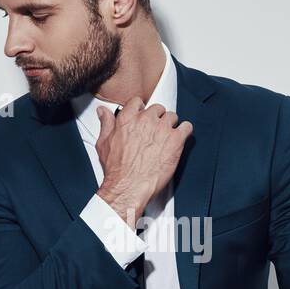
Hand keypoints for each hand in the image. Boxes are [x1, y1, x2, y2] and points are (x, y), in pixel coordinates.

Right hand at [95, 96, 192, 228]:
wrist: (129, 186)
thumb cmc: (116, 169)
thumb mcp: (104, 143)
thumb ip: (106, 124)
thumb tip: (102, 111)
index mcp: (127, 118)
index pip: (138, 102)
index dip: (142, 110)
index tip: (143, 118)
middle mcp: (145, 120)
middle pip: (158, 109)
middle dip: (157, 119)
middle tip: (155, 132)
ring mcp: (162, 129)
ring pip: (172, 117)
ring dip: (171, 125)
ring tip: (167, 138)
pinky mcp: (175, 140)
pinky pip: (187, 127)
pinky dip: (185, 132)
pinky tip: (180, 140)